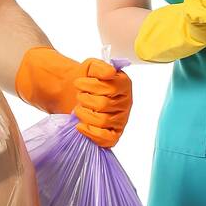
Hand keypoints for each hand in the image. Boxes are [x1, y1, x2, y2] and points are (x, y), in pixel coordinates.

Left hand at [15, 46, 133, 147]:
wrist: (79, 93)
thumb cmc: (87, 81)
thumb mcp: (91, 67)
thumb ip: (100, 67)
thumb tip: (110, 72)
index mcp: (124, 84)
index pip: (109, 88)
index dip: (89, 86)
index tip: (78, 83)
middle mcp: (126, 103)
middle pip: (103, 105)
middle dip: (84, 100)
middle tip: (79, 96)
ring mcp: (122, 120)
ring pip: (102, 121)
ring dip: (84, 114)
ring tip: (79, 109)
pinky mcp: (115, 134)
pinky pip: (106, 139)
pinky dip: (90, 132)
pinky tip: (80, 125)